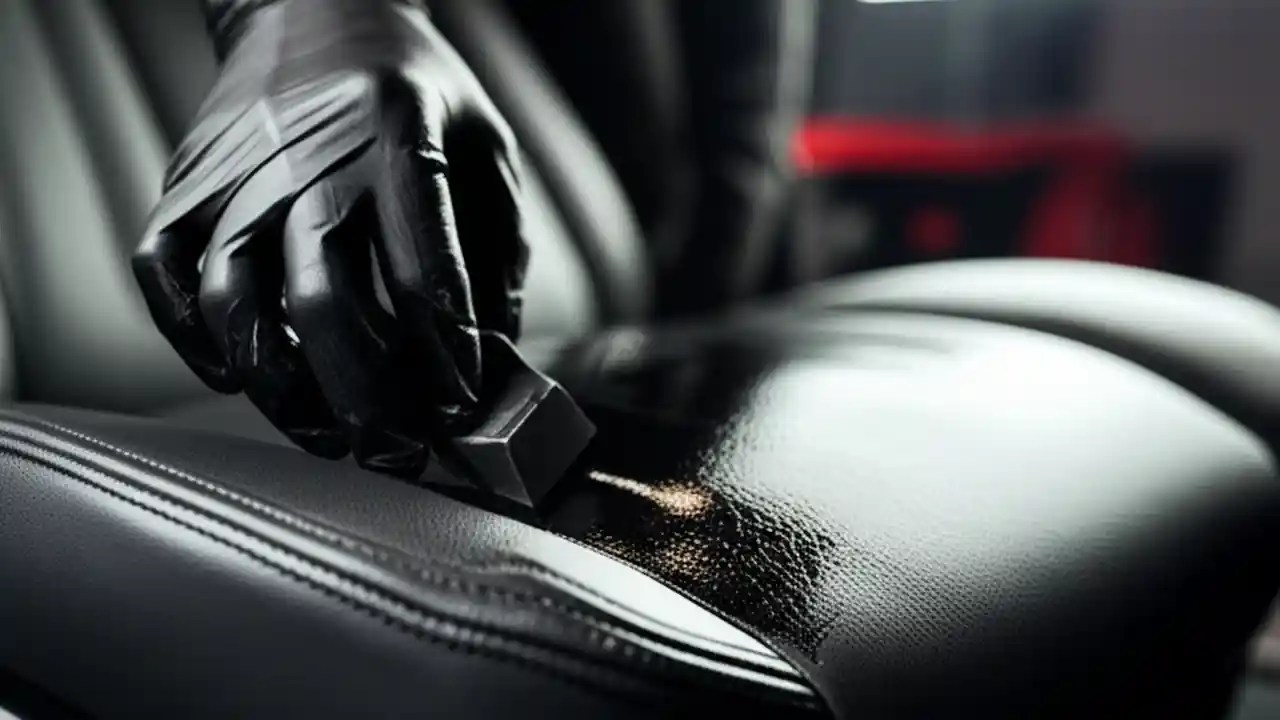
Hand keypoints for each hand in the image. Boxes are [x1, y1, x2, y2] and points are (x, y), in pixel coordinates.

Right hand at [134, 0, 528, 477]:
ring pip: (233, 300)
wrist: (315, 10)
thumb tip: (492, 364)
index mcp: (403, 137)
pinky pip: (163, 273)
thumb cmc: (417, 94)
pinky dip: (192, 338)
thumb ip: (494, 253)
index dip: (446, 348)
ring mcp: (238, 171)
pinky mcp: (187, 184)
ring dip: (279, 385)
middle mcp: (313, 155)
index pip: (425, 263)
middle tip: (394, 448)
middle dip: (365, 396)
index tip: (460, 401)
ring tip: (323, 430)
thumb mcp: (484, 149)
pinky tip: (239, 373)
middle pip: (324, 299)